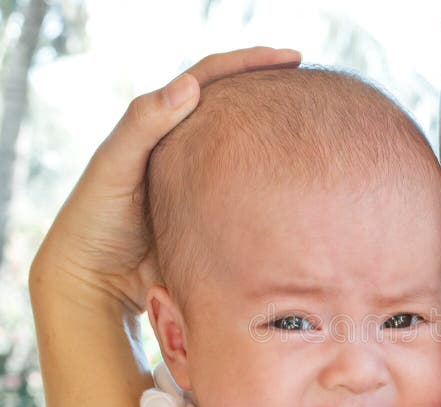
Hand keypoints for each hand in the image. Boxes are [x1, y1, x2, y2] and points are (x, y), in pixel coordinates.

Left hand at [31, 47, 300, 312]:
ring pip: (246, 151)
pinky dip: (272, 183)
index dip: (250, 63)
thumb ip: (143, 125)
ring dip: (275, 135)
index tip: (292, 59)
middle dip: (272, 90)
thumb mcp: (114, 166)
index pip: (210, 80)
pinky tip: (296, 184)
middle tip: (311, 86)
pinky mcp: (214, 216)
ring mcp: (204, 182)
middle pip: (236, 108)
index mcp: (163, 126)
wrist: (94, 277)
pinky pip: (250, 193)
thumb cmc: (95, 217)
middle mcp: (187, 149)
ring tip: (311, 126)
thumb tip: (191, 85)